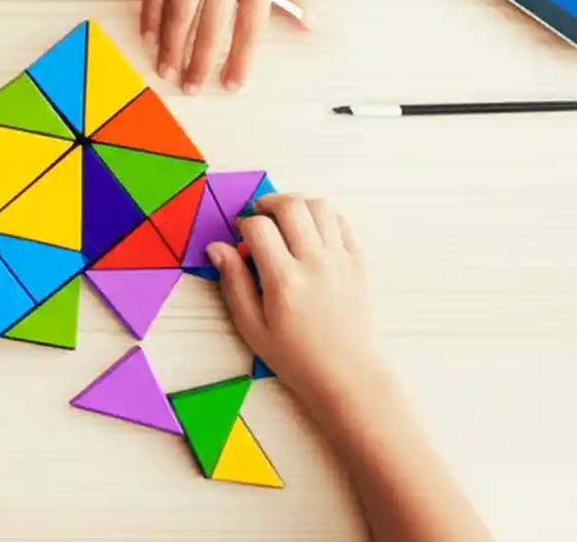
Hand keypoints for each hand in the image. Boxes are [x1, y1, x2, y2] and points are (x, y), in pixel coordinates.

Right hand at [206, 195, 378, 412]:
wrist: (348, 374)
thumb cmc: (295, 356)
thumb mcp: (252, 327)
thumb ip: (233, 283)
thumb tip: (217, 248)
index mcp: (284, 280)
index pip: (258, 228)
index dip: (243, 224)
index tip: (240, 235)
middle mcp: (314, 263)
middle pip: (291, 206)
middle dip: (268, 202)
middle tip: (259, 215)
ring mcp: (341, 259)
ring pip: (319, 206)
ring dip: (297, 204)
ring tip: (285, 219)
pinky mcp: (359, 262)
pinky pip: (341, 222)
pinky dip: (323, 217)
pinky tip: (310, 232)